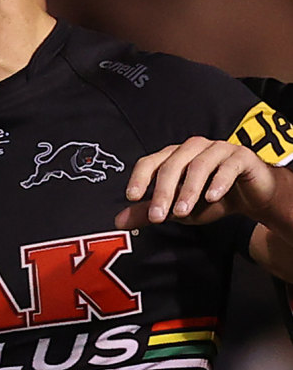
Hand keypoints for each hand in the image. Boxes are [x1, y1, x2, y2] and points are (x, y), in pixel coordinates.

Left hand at [114, 136, 277, 229]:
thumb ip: (148, 212)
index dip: (140, 178)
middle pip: (172, 164)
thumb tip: (117, 221)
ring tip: (181, 212)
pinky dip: (218, 182)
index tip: (131, 197)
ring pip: (199, 165)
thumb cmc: (209, 198)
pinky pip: (228, 166)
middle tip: (157, 216)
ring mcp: (217, 149)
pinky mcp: (241, 157)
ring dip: (189, 189)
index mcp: (173, 155)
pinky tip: (212, 198)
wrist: (251, 196)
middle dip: (163, 192)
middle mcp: (192, 147)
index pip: (150, 162)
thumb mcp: (176, 209)